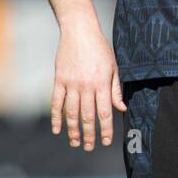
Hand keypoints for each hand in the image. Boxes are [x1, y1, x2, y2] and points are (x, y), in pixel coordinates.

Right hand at [51, 17, 125, 149]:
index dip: (106, 129)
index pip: (105, 112)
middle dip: (89, 134)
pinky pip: (56, 102)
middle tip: (90, 147)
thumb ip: (116, 89)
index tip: (106, 142)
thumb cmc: (100, 48)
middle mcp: (86, 86)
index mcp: (102, 83)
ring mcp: (71, 83)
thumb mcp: (113, 67)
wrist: (79, 31)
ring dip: (73, 130)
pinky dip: (56, 117)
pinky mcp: (59, 80)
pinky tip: (58, 129)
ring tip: (75, 142)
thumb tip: (122, 109)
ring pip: (71, 112)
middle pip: (87, 116)